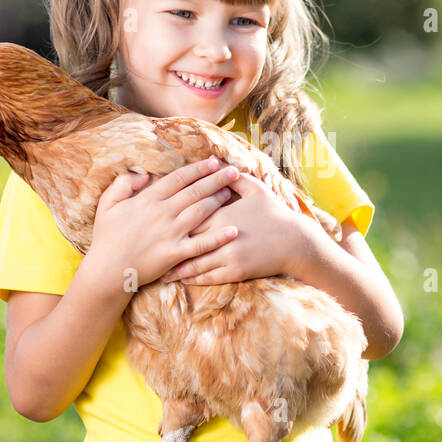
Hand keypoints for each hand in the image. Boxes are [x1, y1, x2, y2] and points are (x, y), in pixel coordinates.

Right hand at [89, 157, 240, 288]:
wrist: (107, 271)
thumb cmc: (107, 237)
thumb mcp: (107, 204)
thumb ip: (123, 184)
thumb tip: (144, 174)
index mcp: (148, 199)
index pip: (179, 178)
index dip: (198, 168)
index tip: (213, 161)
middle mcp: (162, 213)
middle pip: (195, 191)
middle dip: (216, 179)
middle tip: (234, 171)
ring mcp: (170, 234)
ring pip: (201, 212)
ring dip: (218, 201)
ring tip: (231, 193)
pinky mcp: (175, 254)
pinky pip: (201, 244)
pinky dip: (218, 238)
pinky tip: (233, 231)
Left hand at [159, 169, 315, 285]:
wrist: (295, 242)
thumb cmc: (274, 213)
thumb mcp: (255, 189)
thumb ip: (233, 176)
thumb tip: (217, 161)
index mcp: (221, 214)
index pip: (188, 216)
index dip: (171, 220)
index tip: (154, 222)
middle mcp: (220, 235)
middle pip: (185, 241)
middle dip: (166, 246)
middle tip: (146, 248)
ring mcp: (227, 255)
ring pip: (193, 263)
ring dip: (175, 268)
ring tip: (159, 269)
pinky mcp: (235, 271)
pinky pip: (208, 277)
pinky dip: (193, 278)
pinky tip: (182, 279)